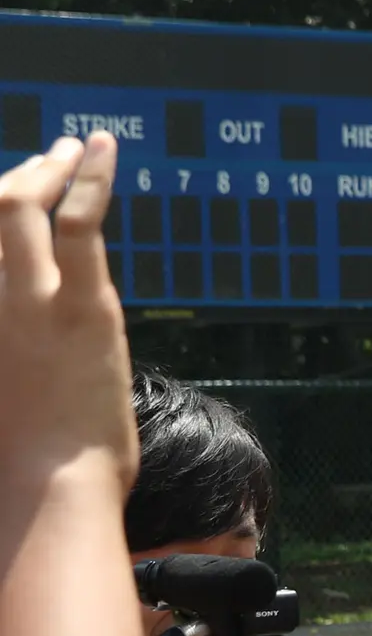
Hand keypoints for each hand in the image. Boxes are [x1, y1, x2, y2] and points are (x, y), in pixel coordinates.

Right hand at [0, 135, 135, 489]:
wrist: (40, 489)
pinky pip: (81, 222)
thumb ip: (5, 349)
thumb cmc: (14, 465)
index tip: (7, 203)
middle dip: (14, 176)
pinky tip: (99, 149)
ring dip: (49, 168)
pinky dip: (90, 178)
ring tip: (71, 146)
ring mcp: (23, 298)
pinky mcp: (81, 305)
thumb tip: (16, 340)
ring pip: (25, 206)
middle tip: (43, 158)